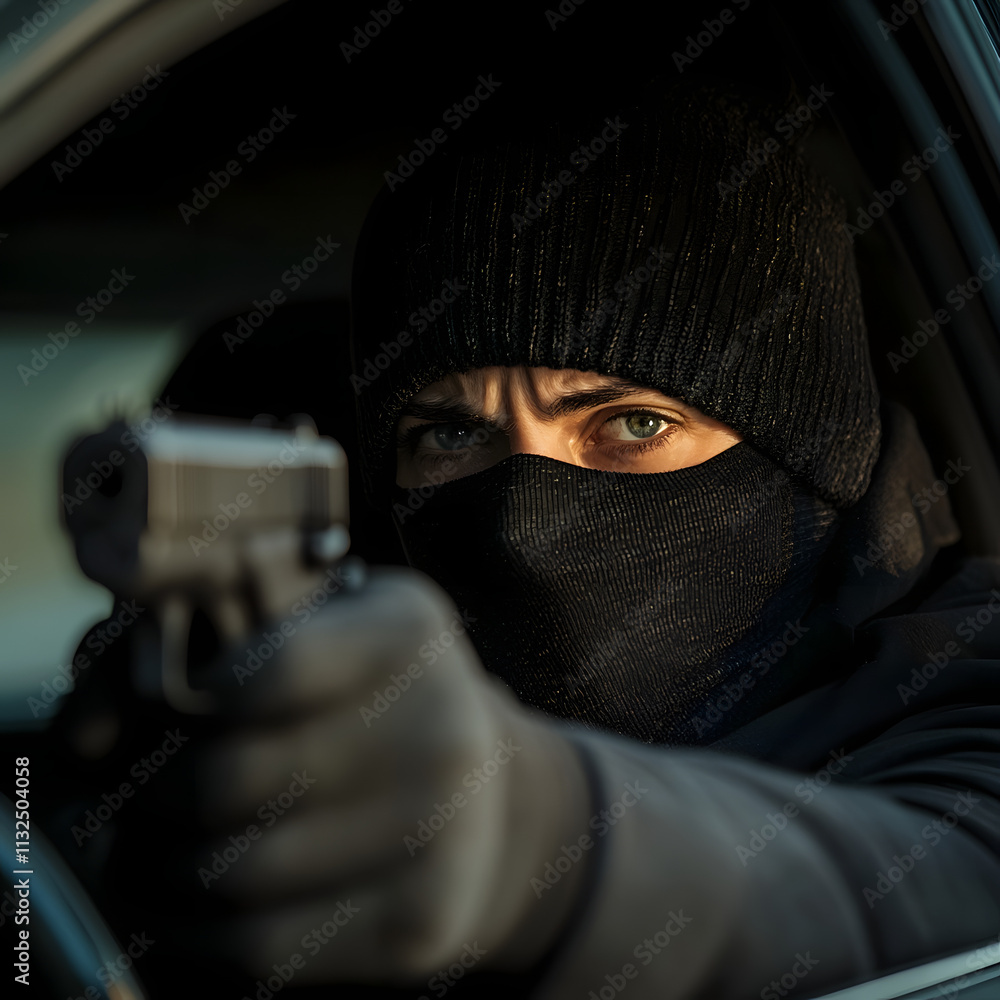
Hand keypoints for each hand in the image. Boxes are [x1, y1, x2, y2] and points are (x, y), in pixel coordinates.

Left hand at [163, 566, 591, 988]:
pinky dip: (186, 932)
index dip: (172, 702)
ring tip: (141, 849)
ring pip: (226, 874)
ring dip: (149, 869)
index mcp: (407, 633)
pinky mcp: (417, 925)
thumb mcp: (326, 633)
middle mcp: (438, 729)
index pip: (256, 674)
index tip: (150, 714)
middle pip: (223, 781)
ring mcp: (436, 834)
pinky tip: (179, 903)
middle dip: (146, 797)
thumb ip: (208, 643)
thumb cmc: (377, 703)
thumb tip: (82, 735)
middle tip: (128, 796)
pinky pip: (257, 949)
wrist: (488, 801)